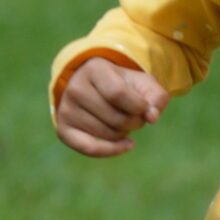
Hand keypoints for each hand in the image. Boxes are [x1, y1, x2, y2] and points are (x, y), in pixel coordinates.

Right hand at [55, 55, 169, 156]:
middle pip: (116, 118)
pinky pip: (90, 148)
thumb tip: (152, 117)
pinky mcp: (63, 129)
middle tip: (135, 115)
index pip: (118, 94)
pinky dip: (112, 150)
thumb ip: (156, 97)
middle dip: (135, 122)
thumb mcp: (142, 83)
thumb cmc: (122, 84)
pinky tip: (127, 145)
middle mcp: (75, 88)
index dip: (139, 106)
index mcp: (94, 69)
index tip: (145, 107)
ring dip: (125, 133)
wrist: (94, 86)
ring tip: (123, 121)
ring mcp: (66, 109)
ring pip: (108, 134)